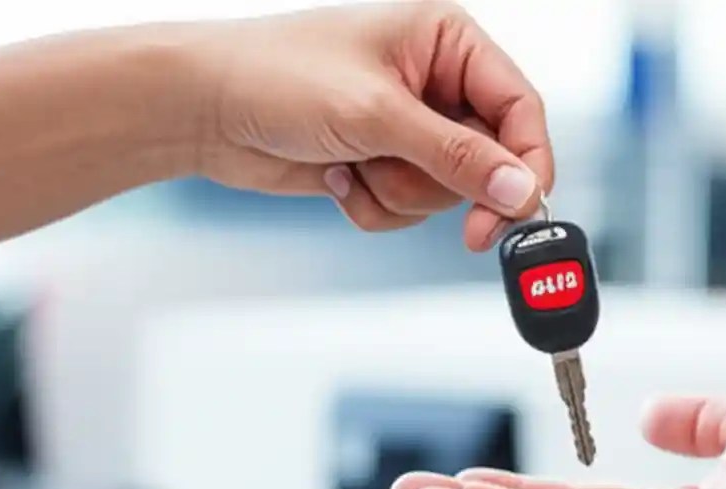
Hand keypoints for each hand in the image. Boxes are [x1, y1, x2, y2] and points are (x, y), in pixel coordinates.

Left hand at [190, 1, 551, 249]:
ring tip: (351, 164)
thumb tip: (522, 191)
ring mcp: (408, 124)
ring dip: (398, 192)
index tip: (516, 212)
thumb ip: (457, 157)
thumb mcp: (378, 114)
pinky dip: (374, 204)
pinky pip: (409, 208)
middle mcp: (435, 80)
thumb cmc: (275, 76)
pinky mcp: (382, 161)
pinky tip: (336, 176)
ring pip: (445, 191)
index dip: (525, 164)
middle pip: (487, 160)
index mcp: (447, 40)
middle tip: (401, 185)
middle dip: (439, 182)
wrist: (200, 107)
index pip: (520, 108)